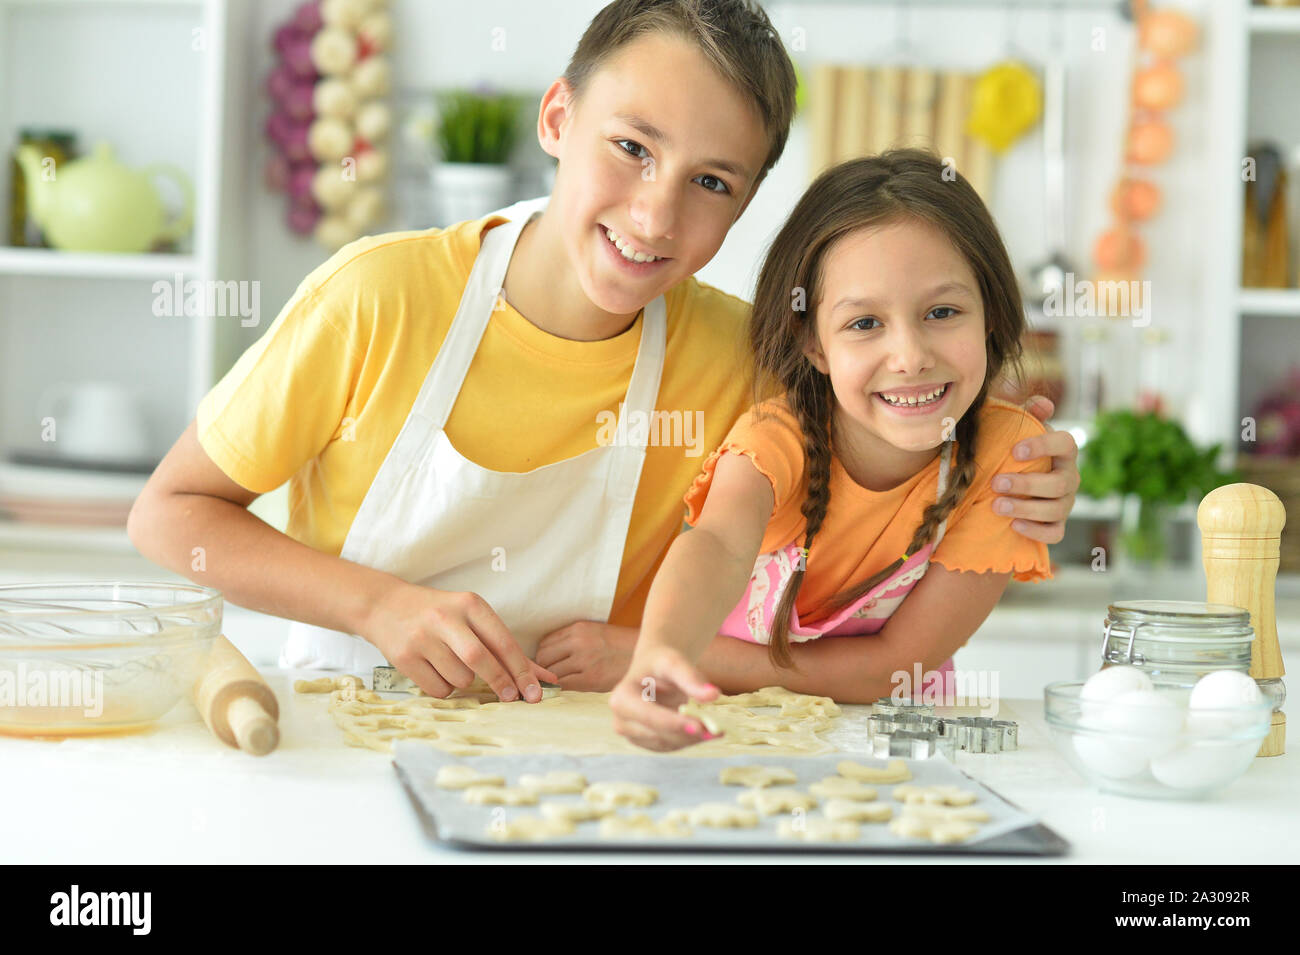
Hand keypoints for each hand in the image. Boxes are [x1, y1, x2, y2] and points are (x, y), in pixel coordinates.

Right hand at [358, 581, 556, 701]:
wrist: (384, 605)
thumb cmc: (439, 614)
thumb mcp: (471, 618)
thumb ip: (505, 647)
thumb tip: (544, 677)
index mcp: (469, 604)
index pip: (502, 641)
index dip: (521, 670)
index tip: (535, 691)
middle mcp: (445, 619)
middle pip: (480, 660)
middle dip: (500, 682)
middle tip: (511, 698)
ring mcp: (422, 638)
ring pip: (460, 679)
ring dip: (465, 683)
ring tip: (452, 664)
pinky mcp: (403, 658)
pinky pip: (438, 689)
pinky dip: (445, 688)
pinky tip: (435, 670)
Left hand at [535, 621, 638, 691]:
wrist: (646, 656)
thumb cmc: (621, 647)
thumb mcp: (596, 633)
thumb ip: (573, 640)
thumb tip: (549, 656)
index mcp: (579, 628)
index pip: (545, 642)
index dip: (542, 655)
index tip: (545, 664)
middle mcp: (579, 642)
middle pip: (543, 657)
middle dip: (542, 668)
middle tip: (546, 677)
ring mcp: (584, 660)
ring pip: (551, 672)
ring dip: (550, 680)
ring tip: (553, 686)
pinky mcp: (591, 678)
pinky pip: (564, 684)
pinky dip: (559, 688)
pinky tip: (564, 691)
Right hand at [610, 645, 720, 751]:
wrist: (653, 671)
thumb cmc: (660, 664)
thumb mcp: (673, 662)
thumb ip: (690, 678)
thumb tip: (713, 695)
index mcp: (622, 699)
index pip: (648, 716)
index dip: (673, 723)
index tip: (699, 726)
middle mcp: (622, 721)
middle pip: (658, 734)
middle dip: (688, 733)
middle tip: (718, 731)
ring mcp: (634, 735)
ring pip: (667, 744)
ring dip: (693, 739)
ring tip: (718, 730)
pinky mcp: (648, 743)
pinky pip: (672, 746)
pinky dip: (691, 740)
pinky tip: (708, 731)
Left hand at [993, 395, 1079, 543]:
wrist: (1018, 483)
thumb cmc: (1019, 451)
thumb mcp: (1023, 428)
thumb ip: (1031, 413)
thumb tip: (1042, 404)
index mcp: (1065, 452)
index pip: (1066, 444)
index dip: (1043, 446)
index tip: (1015, 450)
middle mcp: (1070, 478)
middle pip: (1058, 484)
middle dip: (1026, 484)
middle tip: (996, 482)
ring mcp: (1066, 504)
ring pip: (1054, 510)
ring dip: (1025, 508)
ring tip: (996, 506)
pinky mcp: (1057, 525)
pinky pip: (1054, 533)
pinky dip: (1036, 531)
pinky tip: (1013, 525)